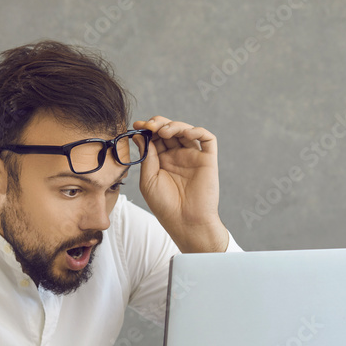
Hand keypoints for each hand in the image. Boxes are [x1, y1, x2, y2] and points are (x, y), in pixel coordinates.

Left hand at [133, 116, 228, 252]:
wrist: (186, 222)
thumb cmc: (165, 205)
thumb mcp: (148, 180)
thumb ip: (146, 156)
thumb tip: (140, 134)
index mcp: (162, 161)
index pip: (155, 137)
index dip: (147, 129)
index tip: (137, 125)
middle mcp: (178, 156)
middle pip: (170, 130)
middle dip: (158, 123)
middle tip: (149, 125)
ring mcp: (193, 156)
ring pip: (186, 130)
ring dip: (174, 125)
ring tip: (164, 131)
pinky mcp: (208, 159)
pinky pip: (207, 138)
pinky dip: (197, 130)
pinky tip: (186, 133)